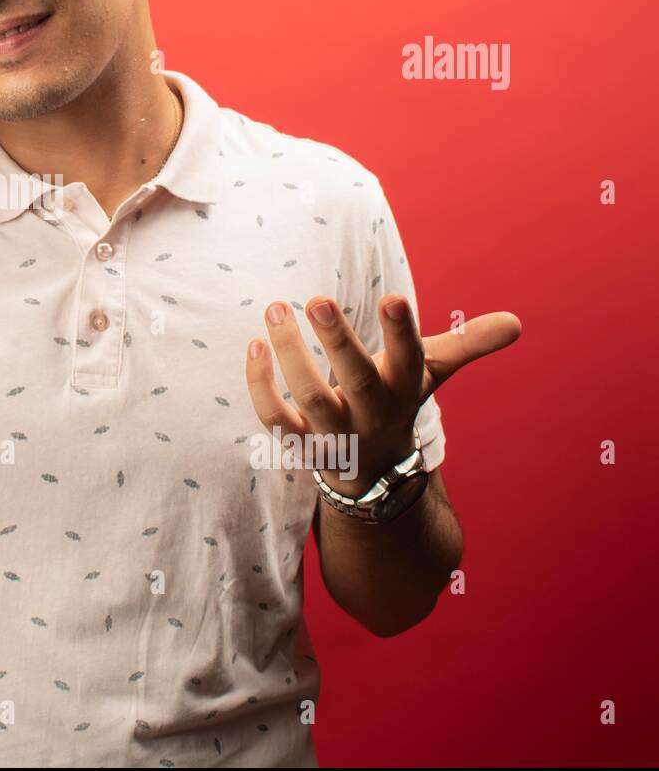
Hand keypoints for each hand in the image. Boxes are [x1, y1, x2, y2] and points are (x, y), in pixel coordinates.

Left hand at [245, 295, 521, 497]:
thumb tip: (516, 323)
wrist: (372, 473)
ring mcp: (334, 432)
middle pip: (357, 380)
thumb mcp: (430, 372)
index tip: (392, 297)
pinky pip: (275, 419)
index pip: (409, 360)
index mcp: (404, 389)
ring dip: (290, 355)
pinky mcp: (300, 444)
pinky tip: (254, 345)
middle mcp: (371, 413)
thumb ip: (468, 344)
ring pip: (309, 397)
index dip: (402, 332)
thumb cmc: (395, 400)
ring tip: (276, 308)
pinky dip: (261, 386)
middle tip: (317, 298)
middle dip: (339, 342)